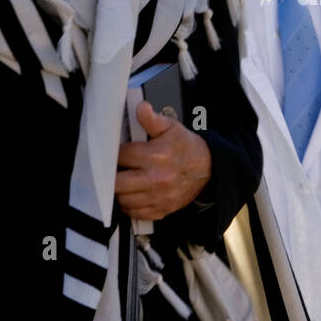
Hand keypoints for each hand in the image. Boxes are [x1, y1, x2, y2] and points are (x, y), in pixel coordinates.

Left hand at [115, 101, 211, 220]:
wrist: (208, 169)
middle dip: (111, 175)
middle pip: (117, 183)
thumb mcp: (171, 127)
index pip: (122, 156)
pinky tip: (131, 194)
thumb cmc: (186, 147)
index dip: (114, 154)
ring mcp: (159, 197)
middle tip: (113, 170)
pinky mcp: (161, 210)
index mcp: (156, 156)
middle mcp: (156, 179)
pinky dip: (129, 205)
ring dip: (119, 191)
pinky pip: (135, 213)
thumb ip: (152, 119)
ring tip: (123, 180)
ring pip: (123, 200)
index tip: (115, 152)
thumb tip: (140, 108)